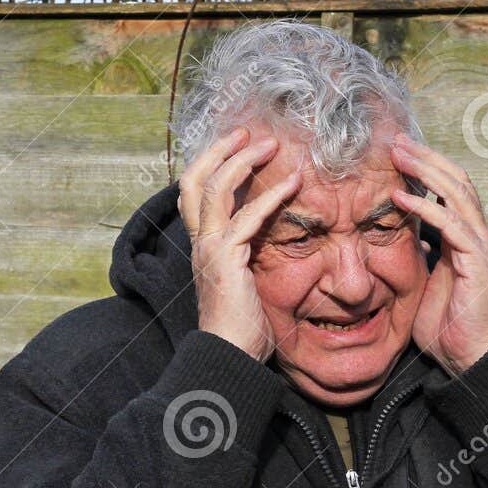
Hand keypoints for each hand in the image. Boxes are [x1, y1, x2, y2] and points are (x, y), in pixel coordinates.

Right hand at [179, 126, 301, 362]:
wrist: (229, 356)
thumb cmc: (242, 329)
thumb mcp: (246, 283)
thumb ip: (252, 257)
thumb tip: (277, 243)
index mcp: (201, 246)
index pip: (193, 194)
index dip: (210, 164)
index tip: (235, 145)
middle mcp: (199, 242)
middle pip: (194, 180)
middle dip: (218, 150)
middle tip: (245, 131)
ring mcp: (209, 248)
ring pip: (214, 188)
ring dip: (243, 161)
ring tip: (271, 143)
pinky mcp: (226, 258)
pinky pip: (248, 217)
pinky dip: (271, 196)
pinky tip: (294, 183)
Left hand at [388, 135, 487, 376]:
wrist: (469, 358)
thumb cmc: (447, 325)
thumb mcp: (424, 282)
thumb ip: (418, 256)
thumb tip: (403, 238)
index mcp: (465, 237)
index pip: (450, 189)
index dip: (427, 167)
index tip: (398, 152)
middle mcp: (477, 235)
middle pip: (456, 181)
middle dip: (426, 158)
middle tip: (396, 140)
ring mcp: (480, 246)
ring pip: (458, 193)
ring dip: (427, 171)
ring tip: (398, 155)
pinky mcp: (478, 261)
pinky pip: (451, 225)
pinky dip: (426, 207)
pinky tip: (401, 196)